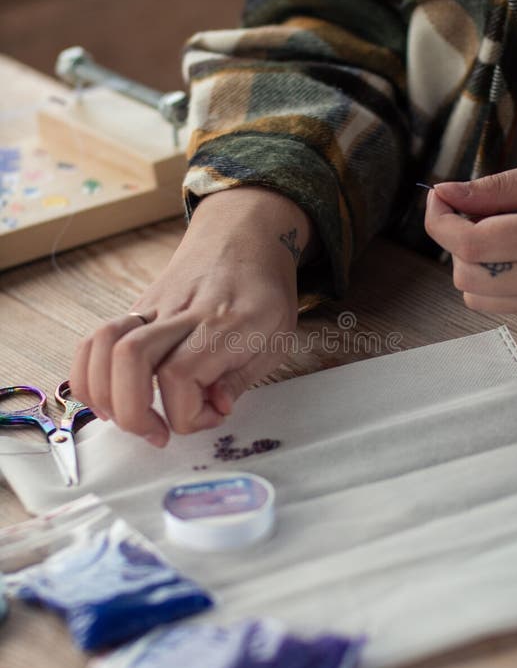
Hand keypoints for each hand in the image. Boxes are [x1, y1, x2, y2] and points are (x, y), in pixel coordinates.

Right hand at [70, 188, 313, 445]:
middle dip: (133, 411)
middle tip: (157, 433)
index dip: (187, 414)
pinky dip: (88, 372)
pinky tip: (107, 396)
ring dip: (102, 392)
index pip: (181, 376)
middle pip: (130, 357)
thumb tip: (213, 409)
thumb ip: (242, 379)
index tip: (210, 416)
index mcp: (226, 324)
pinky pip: (97, 336)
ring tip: (124, 418)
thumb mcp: (278, 338)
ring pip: (103, 342)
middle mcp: (184, 312)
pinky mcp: (137, 306)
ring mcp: (154, 306)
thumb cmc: (266, 291)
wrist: (244, 234)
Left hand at [424, 156, 516, 316]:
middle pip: (466, 276)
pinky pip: (505, 304)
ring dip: (470, 265)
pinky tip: (512, 251)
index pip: (470, 244)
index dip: (441, 222)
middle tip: (469, 211)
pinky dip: (492, 280)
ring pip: (479, 298)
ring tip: (494, 231)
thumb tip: (448, 194)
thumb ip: (500, 188)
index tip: (438, 200)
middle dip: (454, 243)